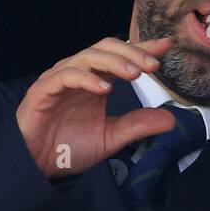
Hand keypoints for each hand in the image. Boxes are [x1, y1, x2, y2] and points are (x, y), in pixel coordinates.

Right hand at [15, 36, 176, 178]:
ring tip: (134, 74)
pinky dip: (86, 79)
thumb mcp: (112, 137)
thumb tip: (171, 119)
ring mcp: (60, 79)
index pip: (122, 56)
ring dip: (113, 62)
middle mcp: (80, 74)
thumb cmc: (69, 146)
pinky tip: (105, 88)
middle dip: (132, 53)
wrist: (37, 165)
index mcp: (97, 80)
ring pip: (87, 57)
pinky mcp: (43, 90)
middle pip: (106, 49)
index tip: (167, 45)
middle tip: (153, 65)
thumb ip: (138, 125)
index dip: (143, 49)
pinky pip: (65, 76)